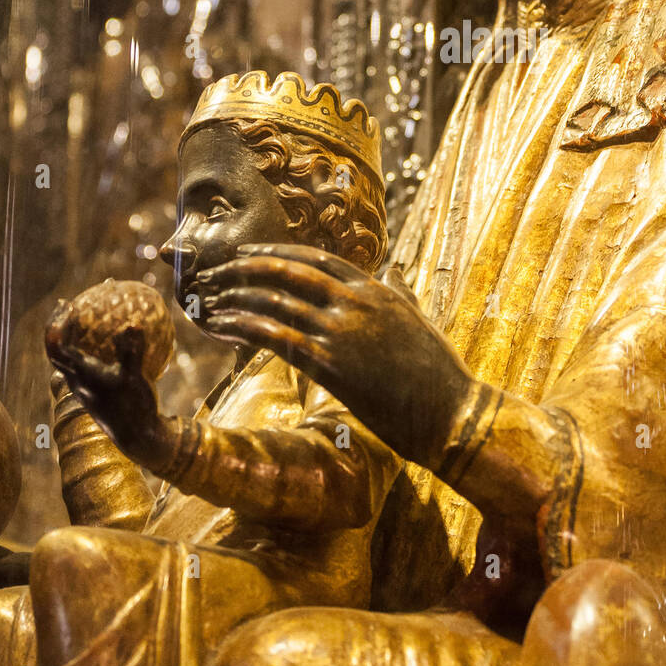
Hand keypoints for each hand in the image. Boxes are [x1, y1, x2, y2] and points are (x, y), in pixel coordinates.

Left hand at [44, 303, 163, 460]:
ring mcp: (85, 386)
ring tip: (85, 316)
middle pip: (56, 349)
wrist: (138, 438)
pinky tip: (112, 338)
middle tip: (69, 304)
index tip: (68, 304)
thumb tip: (132, 324)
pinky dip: (92, 346)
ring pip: (69, 357)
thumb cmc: (135, 408)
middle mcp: (77, 381)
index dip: (57, 324)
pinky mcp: (95, 389)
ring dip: (73, 335)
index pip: (57, 347)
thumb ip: (131, 351)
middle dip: (59, 325)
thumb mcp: (135, 378)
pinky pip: (88, 362)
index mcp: (81, 376)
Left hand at [198, 245, 475, 466]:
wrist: (450, 413)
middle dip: (252, 265)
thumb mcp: (420, 321)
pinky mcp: (332, 365)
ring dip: (241, 297)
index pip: (320, 259)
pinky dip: (247, 327)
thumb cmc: (439, 372)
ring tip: (214, 298)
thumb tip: (395, 270)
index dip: (281, 252)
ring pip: (279, 302)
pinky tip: (226, 326)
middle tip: (223, 267)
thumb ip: (402, 292)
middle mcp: (357, 303)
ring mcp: (343, 333)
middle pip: (292, 271)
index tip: (254, 252)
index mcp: (377, 291)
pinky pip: (279, 338)